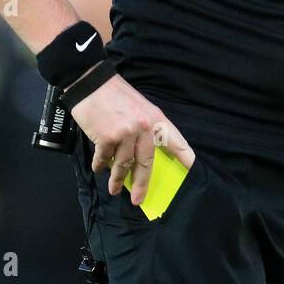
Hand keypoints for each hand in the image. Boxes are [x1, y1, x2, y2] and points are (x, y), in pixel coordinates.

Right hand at [69, 70, 194, 204]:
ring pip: (124, 164)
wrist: (90, 83)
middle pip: (146, 162)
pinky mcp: (107, 137)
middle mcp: (144, 127)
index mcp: (156, 119)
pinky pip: (104, 158)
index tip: (193, 170)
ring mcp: (126, 133)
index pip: (175, 141)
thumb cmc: (116, 95)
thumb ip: (145, 129)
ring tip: (114, 189)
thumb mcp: (140, 107)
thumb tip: (141, 156)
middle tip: (139, 200)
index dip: (185, 156)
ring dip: (117, 179)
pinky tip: (98, 168)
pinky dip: (100, 165)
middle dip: (142, 184)